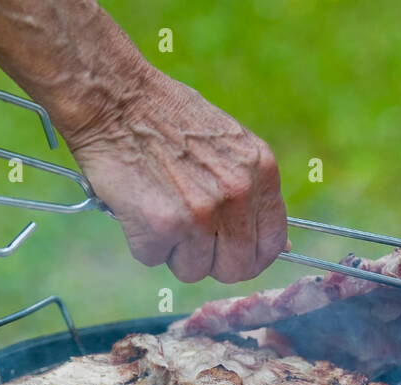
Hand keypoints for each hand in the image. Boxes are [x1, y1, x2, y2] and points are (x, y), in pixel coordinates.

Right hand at [65, 70, 287, 283]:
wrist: (115, 97)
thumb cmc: (168, 119)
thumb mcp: (232, 146)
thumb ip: (253, 193)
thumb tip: (285, 244)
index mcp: (261, 172)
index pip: (272, 243)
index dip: (250, 256)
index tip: (230, 252)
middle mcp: (237, 195)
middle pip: (235, 269)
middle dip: (211, 262)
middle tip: (188, 236)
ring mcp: (201, 213)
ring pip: (192, 271)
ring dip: (172, 250)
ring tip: (159, 208)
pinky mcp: (163, 225)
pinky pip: (154, 259)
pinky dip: (141, 240)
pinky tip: (137, 206)